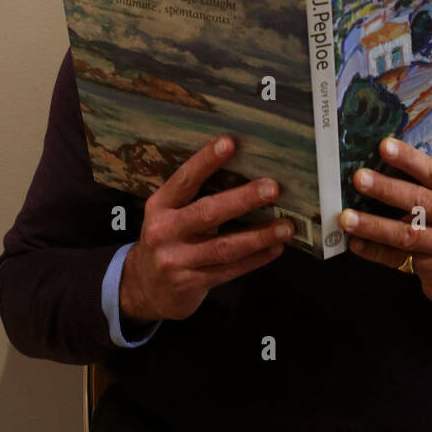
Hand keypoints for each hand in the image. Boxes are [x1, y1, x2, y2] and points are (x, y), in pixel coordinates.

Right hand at [120, 136, 291, 322]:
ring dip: (259, 236)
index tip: (229, 143)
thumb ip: (194, 197)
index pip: (184, 179)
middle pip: (208, 213)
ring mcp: (176, 260)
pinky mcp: (191, 283)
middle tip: (272, 188)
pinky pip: (229, 270)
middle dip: (243, 199)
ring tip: (286, 227)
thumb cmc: (167, 239)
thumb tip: (243, 172)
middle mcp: (164, 231)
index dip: (206, 161)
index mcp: (159, 205)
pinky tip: (275, 248)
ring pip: (224, 247)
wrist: (145, 289)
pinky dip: (255, 259)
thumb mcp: (169, 213)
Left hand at [339, 136, 431, 309]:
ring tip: (347, 217)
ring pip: (407, 233)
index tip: (384, 146)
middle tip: (359, 178)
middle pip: (420, 201)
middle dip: (386, 188)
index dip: (409, 159)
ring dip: (373, 225)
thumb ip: (423, 188)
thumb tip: (376, 169)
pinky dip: (375, 251)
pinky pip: (400, 259)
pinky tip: (356, 244)